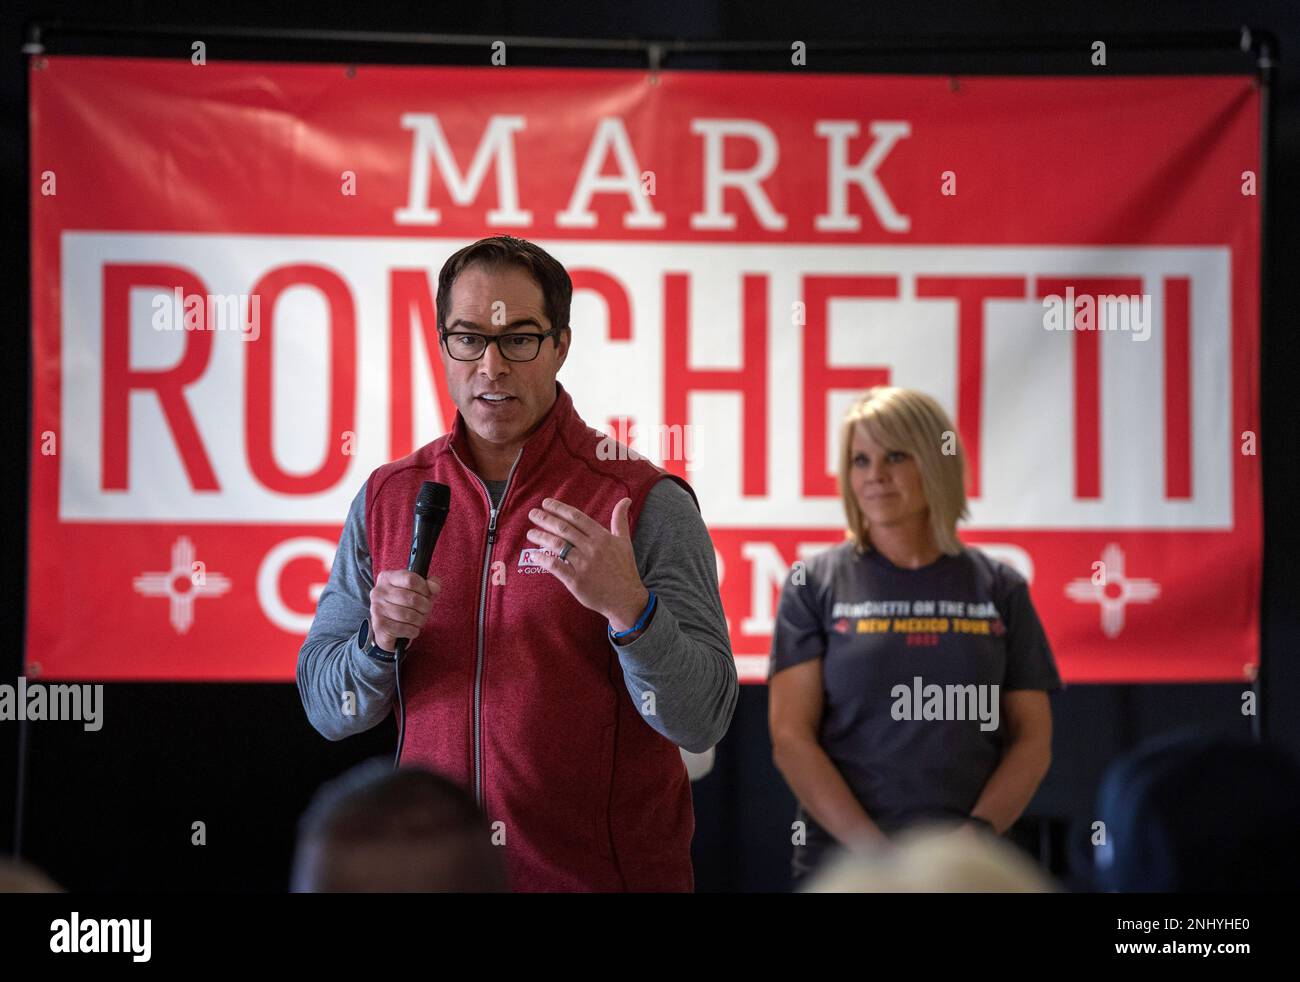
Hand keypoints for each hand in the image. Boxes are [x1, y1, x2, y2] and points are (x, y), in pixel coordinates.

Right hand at [369, 570, 440, 650]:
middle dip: (425, 607)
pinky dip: (413, 631)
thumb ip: (430, 584)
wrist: (387, 629)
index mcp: (387, 578)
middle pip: (412, 599)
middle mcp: (379, 592)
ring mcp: (377, 609)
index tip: (426, 594)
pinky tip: (411, 629)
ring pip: (409, 615)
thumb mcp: (419, 591)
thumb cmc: (405, 606)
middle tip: (425, 611)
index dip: (424, 588)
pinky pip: (404, 629)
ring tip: (418, 620)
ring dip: (420, 620)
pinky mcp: (379, 626)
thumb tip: (435, 587)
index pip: (410, 579)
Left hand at [527, 497, 648, 630]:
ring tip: (530, 533)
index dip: (559, 509)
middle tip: (532, 514)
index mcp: (602, 537)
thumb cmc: (624, 569)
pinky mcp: (576, 581)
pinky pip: (556, 567)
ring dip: (541, 537)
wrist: (626, 598)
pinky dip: (543, 559)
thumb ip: (620, 520)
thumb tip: (626, 499)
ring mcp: (584, 565)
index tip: (546, 503)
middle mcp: (592, 549)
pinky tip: (533, 554)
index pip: (577, 518)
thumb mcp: (624, 542)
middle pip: (564, 529)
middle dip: (546, 519)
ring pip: (558, 546)